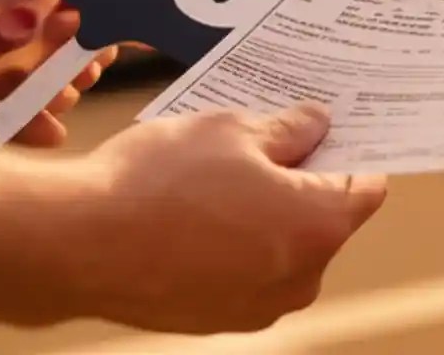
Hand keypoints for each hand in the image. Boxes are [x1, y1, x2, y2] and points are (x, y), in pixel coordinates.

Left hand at [0, 0, 115, 144]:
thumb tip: (50, 1)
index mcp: (45, 13)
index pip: (92, 22)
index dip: (107, 24)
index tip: (111, 25)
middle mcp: (41, 51)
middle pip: (85, 62)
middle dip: (87, 60)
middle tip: (78, 55)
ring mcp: (20, 86)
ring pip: (62, 95)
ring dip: (61, 90)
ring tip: (46, 81)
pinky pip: (28, 129)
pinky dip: (41, 131)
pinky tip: (48, 128)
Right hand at [69, 103, 385, 333]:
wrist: (77, 245)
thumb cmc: (158, 182)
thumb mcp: (232, 130)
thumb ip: (289, 129)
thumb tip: (317, 124)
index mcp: (318, 225)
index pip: (366, 186)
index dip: (352, 151)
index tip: (332, 128)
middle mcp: (301, 277)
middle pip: (325, 218)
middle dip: (301, 179)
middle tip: (262, 140)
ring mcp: (260, 306)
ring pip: (284, 247)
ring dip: (265, 213)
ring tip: (216, 175)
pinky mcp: (219, 319)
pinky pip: (246, 272)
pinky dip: (234, 244)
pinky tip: (193, 213)